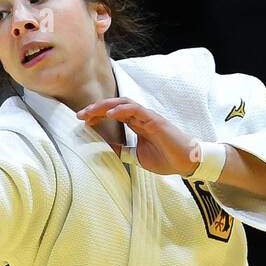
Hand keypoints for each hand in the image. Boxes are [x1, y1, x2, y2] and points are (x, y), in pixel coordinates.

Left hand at [75, 97, 201, 176]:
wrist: (186, 162)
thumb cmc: (166, 158)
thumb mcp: (137, 156)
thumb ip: (122, 150)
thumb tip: (105, 149)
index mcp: (136, 124)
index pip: (113, 113)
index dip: (97, 115)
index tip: (83, 121)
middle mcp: (140, 117)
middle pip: (115, 106)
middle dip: (96, 108)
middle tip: (79, 114)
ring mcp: (148, 117)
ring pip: (123, 104)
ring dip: (105, 106)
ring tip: (90, 111)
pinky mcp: (155, 120)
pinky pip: (136, 110)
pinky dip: (122, 109)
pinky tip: (109, 113)